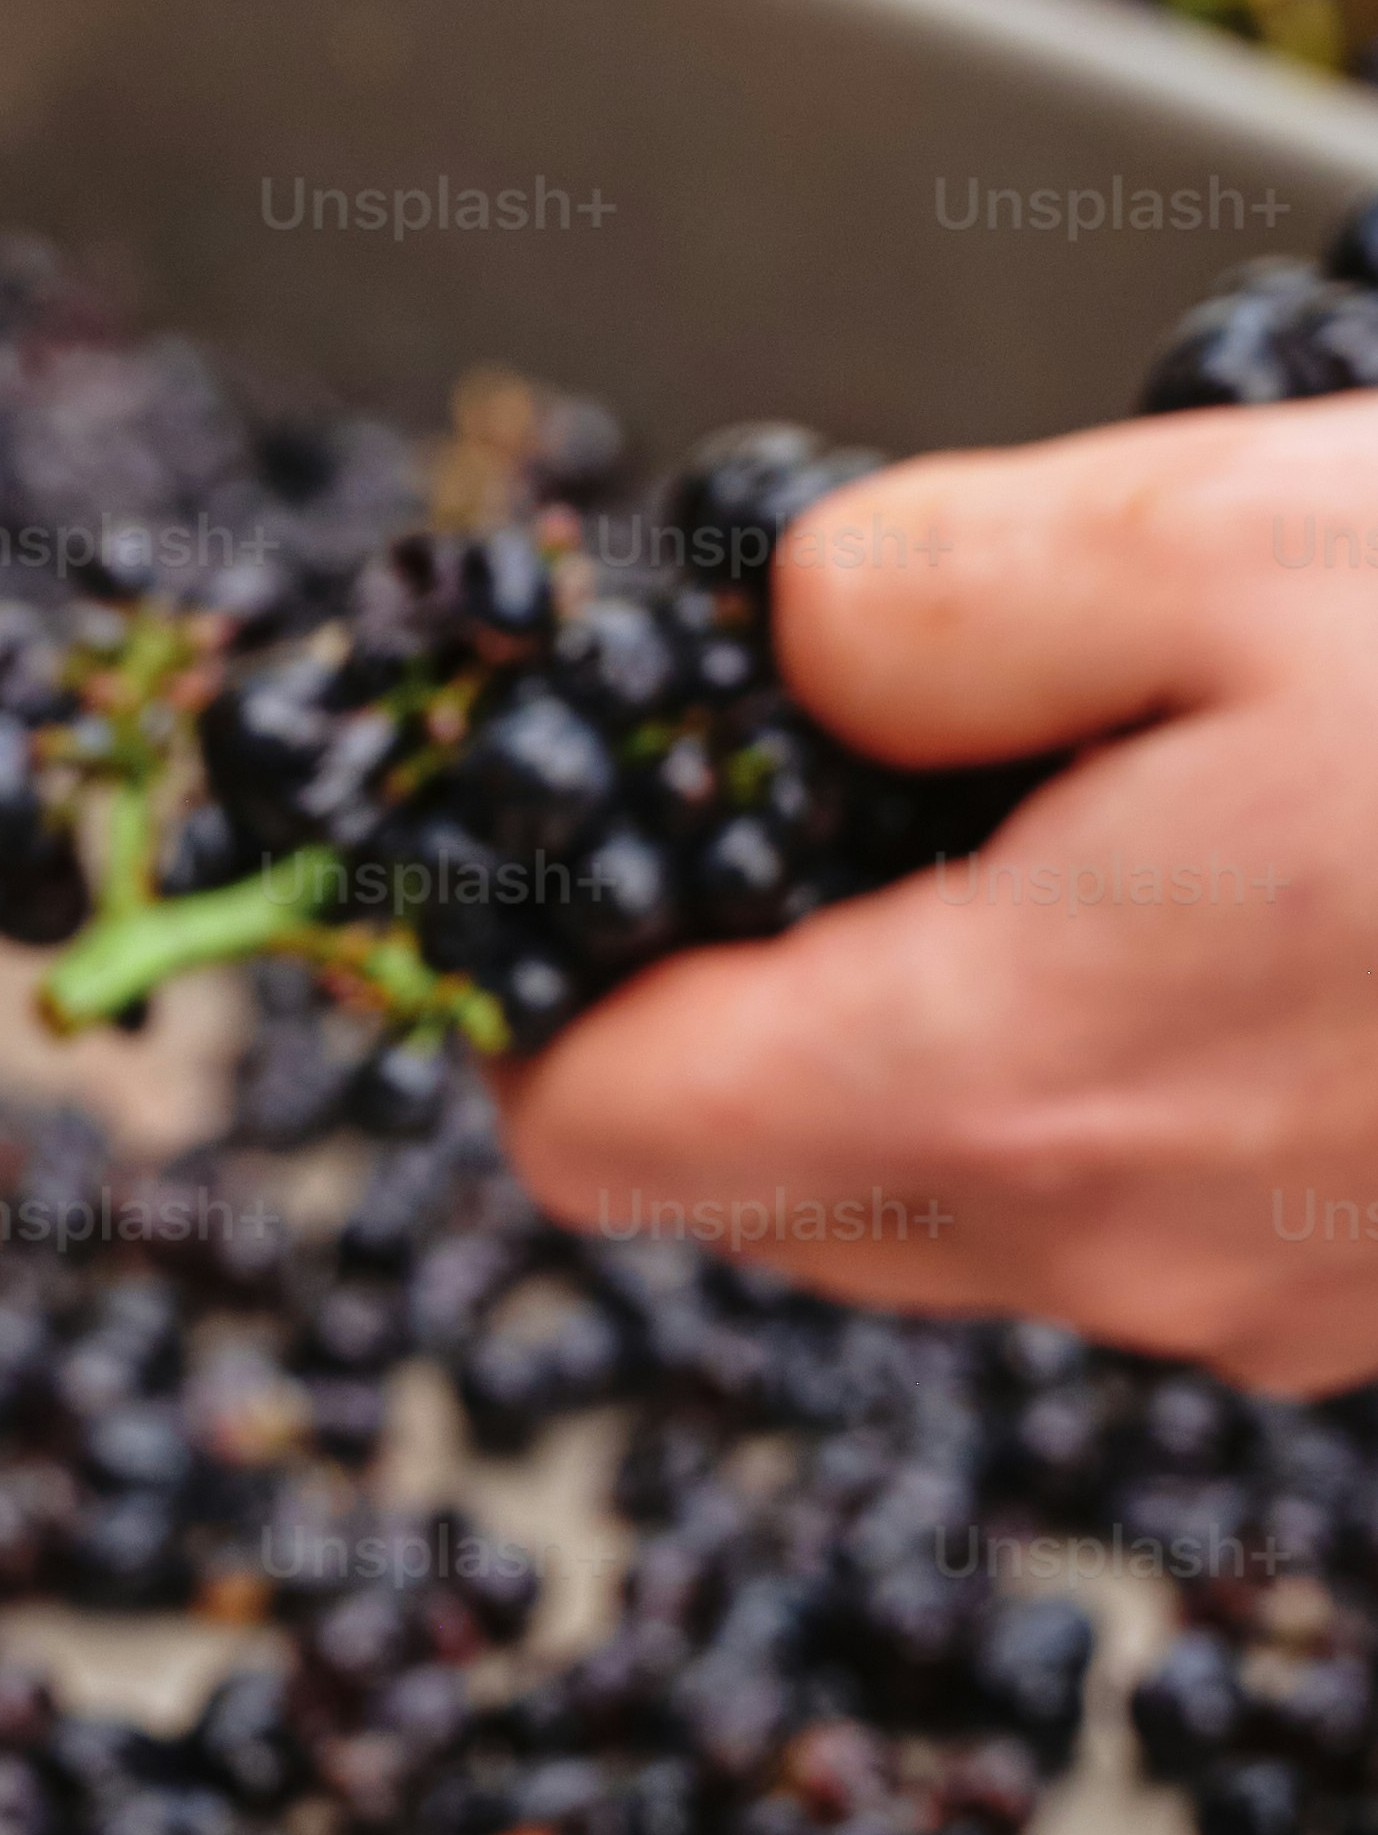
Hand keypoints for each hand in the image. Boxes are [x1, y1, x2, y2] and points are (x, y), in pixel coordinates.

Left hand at [501, 399, 1377, 1387]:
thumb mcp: (1225, 533)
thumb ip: (917, 594)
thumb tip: (775, 640)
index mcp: (1008, 1070)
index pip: (594, 1135)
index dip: (551, 999)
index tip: (589, 866)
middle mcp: (1112, 1240)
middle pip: (752, 1191)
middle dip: (750, 1014)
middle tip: (864, 805)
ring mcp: (1265, 1302)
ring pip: (956, 1216)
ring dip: (956, 1048)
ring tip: (1104, 829)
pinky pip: (1164, 1221)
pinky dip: (1148, 1087)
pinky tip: (1283, 916)